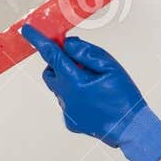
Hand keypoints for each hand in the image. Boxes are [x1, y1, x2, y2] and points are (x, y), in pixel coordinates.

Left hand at [19, 23, 160, 160]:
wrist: (132, 129)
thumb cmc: (124, 97)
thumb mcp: (110, 66)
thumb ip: (85, 52)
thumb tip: (68, 44)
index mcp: (74, 81)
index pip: (51, 54)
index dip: (39, 40)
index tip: (28, 31)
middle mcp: (65, 96)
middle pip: (50, 72)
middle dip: (58, 64)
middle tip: (79, 63)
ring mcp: (67, 110)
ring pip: (59, 88)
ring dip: (70, 81)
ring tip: (93, 86)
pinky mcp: (71, 121)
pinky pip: (67, 103)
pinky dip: (76, 97)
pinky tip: (94, 101)